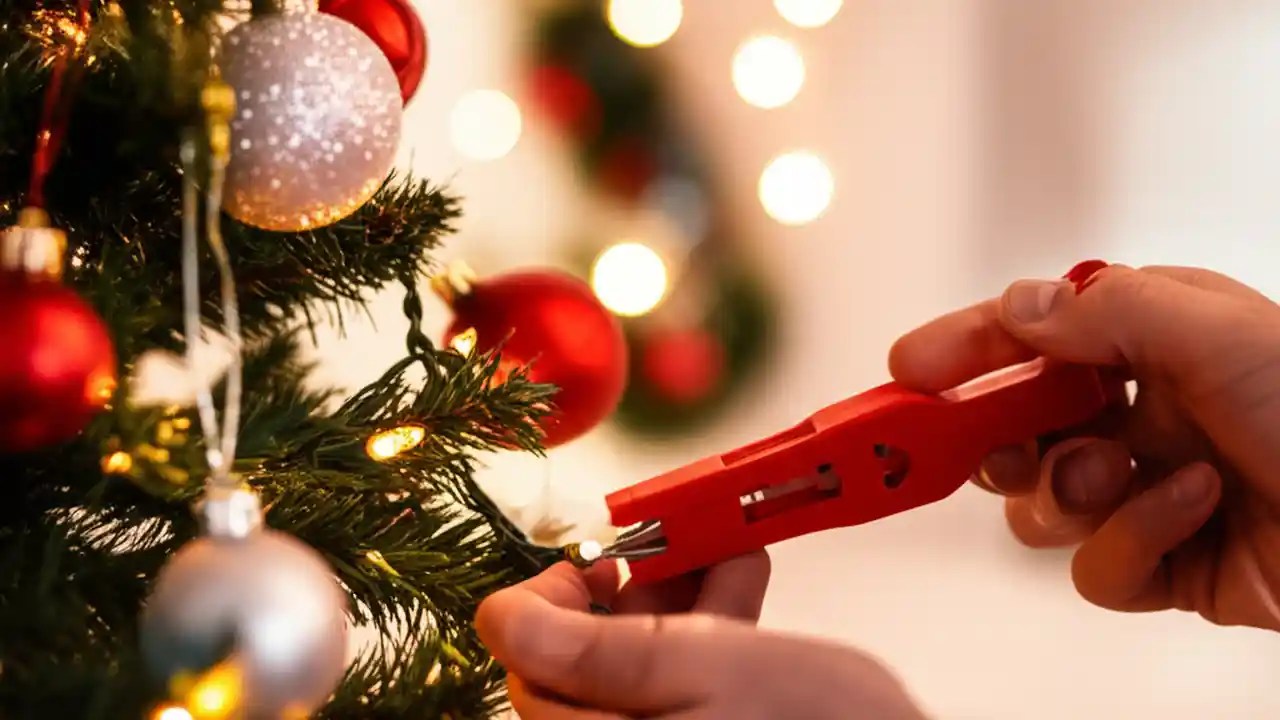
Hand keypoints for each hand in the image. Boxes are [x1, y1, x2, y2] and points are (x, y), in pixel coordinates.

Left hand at [475, 555, 926, 718]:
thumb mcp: (703, 667)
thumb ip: (590, 651)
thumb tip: (499, 619)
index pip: (530, 671)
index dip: (550, 600)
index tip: (594, 560)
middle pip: (587, 666)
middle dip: (628, 592)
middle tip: (666, 544)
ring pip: (642, 668)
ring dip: (676, 600)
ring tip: (720, 548)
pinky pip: (687, 683)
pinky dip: (710, 630)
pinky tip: (742, 583)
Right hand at [890, 263, 1279, 630]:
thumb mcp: (1212, 329)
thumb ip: (1101, 312)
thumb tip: (1018, 308)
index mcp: (1153, 341)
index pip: (1033, 336)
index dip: (965, 348)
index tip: (908, 368)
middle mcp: (1143, 413)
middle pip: (1018, 427)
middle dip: (997, 439)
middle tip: (989, 446)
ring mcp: (1147, 491)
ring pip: (1042, 504)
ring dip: (1074, 492)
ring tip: (1120, 477)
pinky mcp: (1162, 563)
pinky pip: (1095, 565)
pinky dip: (1134, 541)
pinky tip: (1191, 511)